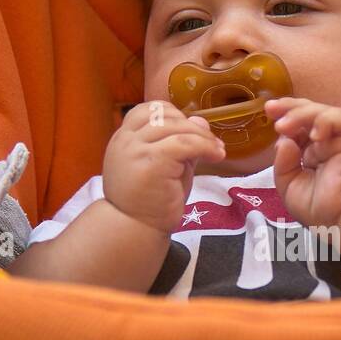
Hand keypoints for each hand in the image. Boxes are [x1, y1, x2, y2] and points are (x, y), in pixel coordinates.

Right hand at [102, 101, 224, 235]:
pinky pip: (183, 144)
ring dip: (202, 137)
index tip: (190, 131)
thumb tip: (200, 120)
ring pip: (176, 128)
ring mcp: (135, 150)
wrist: (135, 230)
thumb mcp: (166, 166)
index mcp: (123, 138)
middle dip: (192, 126)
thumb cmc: (149, 202)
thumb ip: (179, 142)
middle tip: (212, 143)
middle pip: (163, 115)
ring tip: (217, 151)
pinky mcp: (151, 162)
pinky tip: (217, 156)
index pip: (147, 110)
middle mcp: (125, 140)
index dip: (172, 114)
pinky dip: (204, 146)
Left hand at [266, 97, 340, 227]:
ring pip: (322, 113)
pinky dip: (326, 121)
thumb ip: (283, 165)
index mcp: (312, 153)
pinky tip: (315, 135)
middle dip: (289, 108)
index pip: (298, 128)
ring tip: (284, 126)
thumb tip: (284, 141)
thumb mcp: (291, 189)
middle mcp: (327, 142)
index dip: (285, 119)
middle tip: (271, 108)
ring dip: (300, 115)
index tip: (270, 115)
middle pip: (309, 114)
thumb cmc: (323, 210)